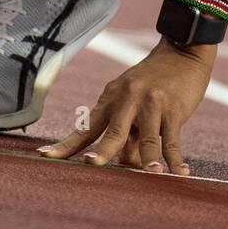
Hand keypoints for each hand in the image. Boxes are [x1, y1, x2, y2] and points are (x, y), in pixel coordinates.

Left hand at [37, 39, 211, 173]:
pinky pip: (172, 139)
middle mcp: (128, 98)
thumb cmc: (154, 84)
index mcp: (111, 97)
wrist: (181, 53)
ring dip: (150, 160)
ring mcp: (151, 102)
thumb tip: (125, 165)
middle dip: (103, 150)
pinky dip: (175, 159)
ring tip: (152, 175)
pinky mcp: (173, 107)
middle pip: (113, 131)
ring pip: (147, 138)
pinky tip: (180, 172)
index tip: (46, 156)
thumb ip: (128, 134)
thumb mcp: (133, 103)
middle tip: (93, 164)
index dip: (67, 144)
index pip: (87, 126)